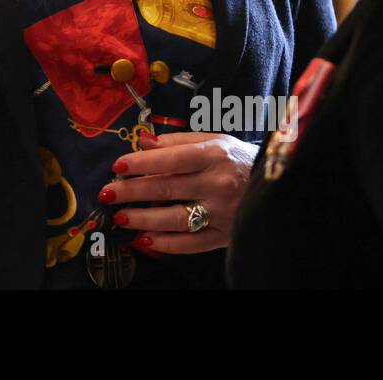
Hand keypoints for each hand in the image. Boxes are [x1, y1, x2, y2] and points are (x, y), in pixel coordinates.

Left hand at [100, 132, 257, 254]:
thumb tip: (143, 141)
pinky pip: (191, 243)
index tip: (118, 166)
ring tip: (120, 217)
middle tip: (107, 193)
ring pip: (176, 218)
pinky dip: (165, 243)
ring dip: (143, 218)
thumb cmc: (237, 159)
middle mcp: (218, 184)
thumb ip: (177, 141)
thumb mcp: (214, 140)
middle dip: (132, 191)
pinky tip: (143, 239)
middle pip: (168, 187)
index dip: (143, 163)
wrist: (275, 185)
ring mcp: (222, 213)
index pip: (172, 158)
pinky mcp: (224, 236)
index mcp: (215, 155)